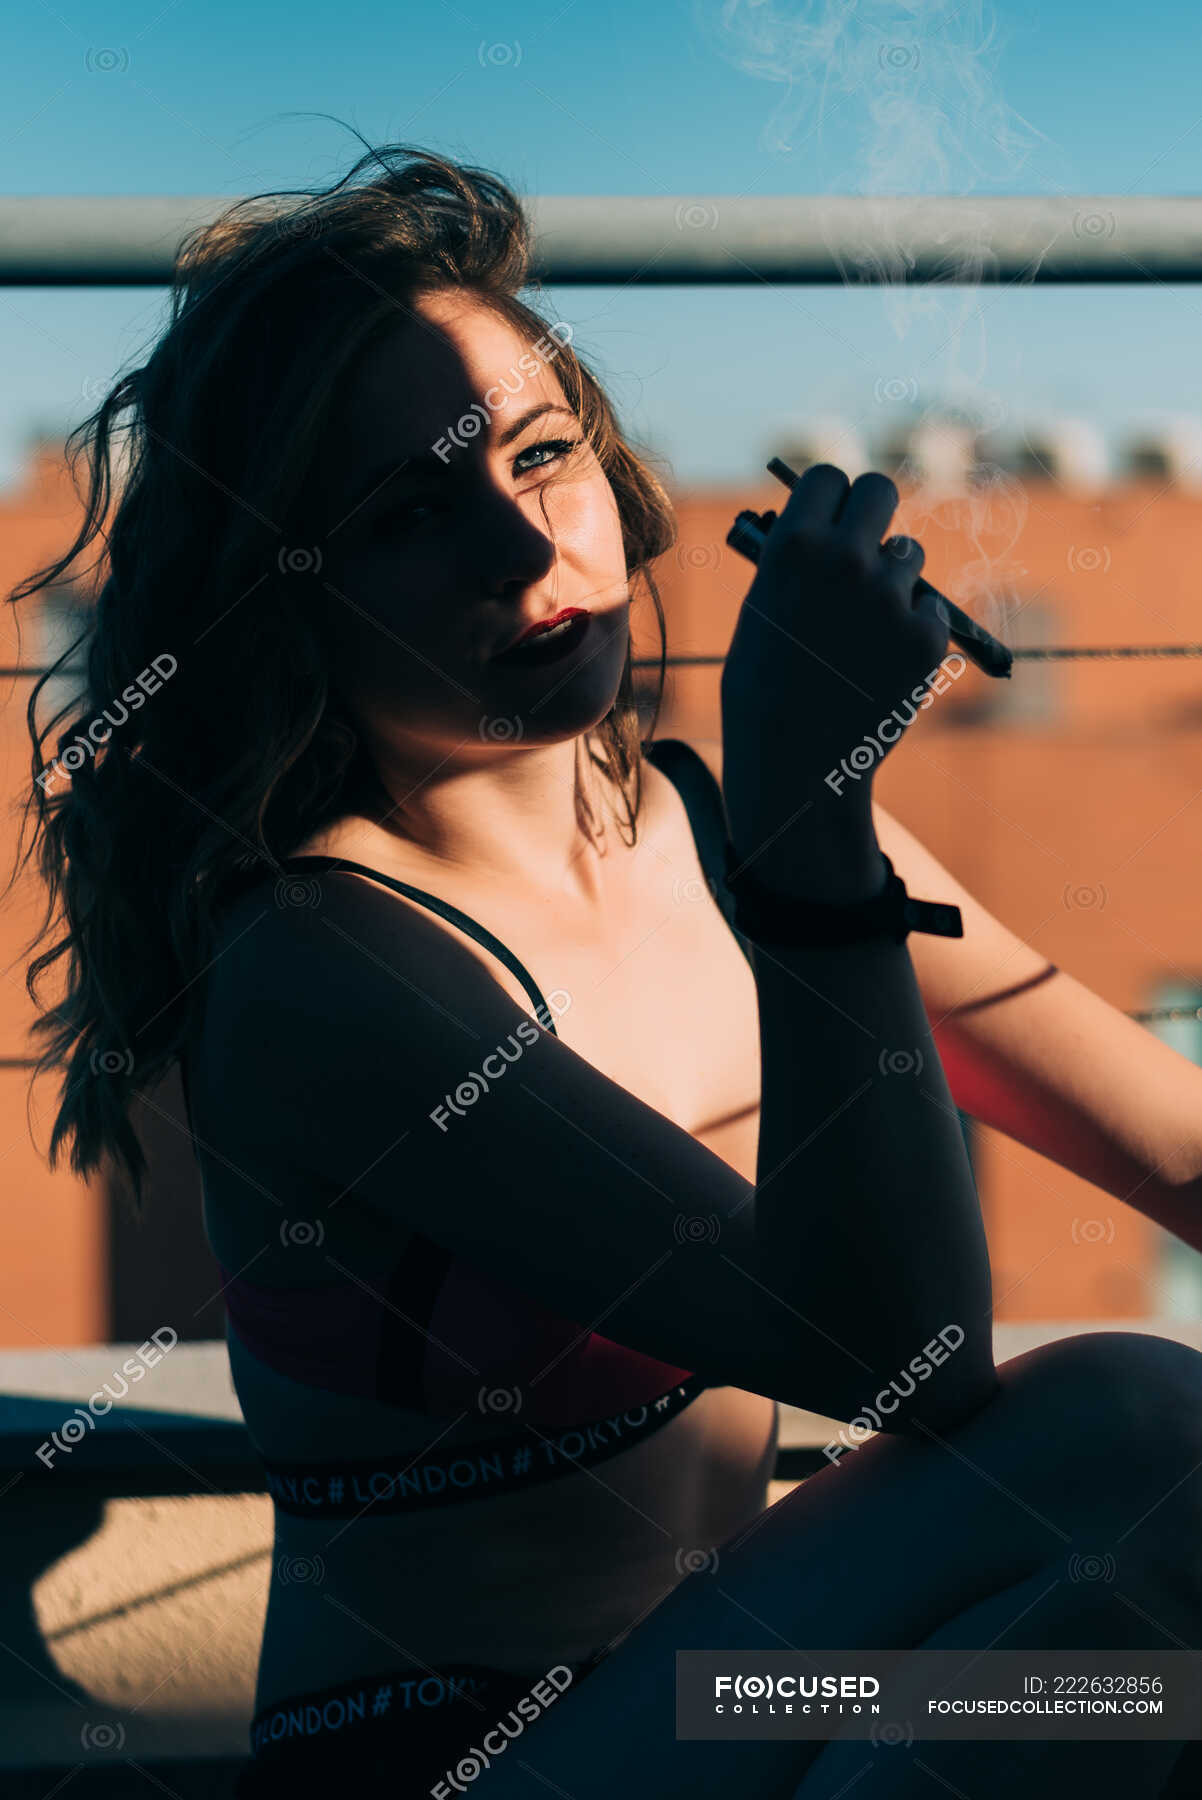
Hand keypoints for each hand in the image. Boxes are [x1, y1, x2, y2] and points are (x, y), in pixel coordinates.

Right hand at [720, 464, 945, 888]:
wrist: (795, 765)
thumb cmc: (763, 691)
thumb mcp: (760, 613)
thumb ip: (793, 565)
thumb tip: (826, 529)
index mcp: (793, 546)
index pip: (827, 476)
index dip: (829, 497)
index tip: (829, 514)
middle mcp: (846, 560)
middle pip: (881, 489)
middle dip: (873, 512)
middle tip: (864, 542)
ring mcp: (891, 598)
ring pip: (908, 555)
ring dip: (892, 579)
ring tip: (862, 629)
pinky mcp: (926, 636)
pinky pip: (929, 610)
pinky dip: (912, 630)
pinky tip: (882, 666)